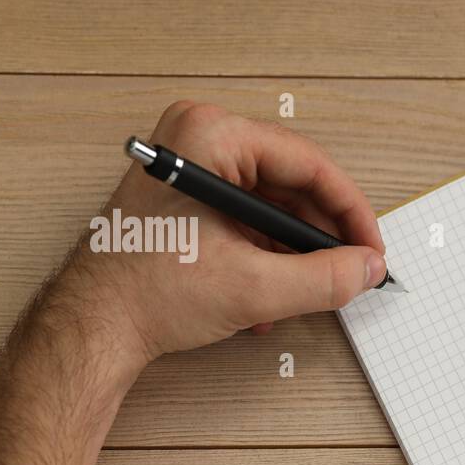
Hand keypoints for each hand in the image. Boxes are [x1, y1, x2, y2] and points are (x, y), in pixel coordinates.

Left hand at [59, 101, 386, 372]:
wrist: (93, 327)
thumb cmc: (145, 293)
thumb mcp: (254, 289)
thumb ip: (324, 278)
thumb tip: (367, 268)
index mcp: (211, 137)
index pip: (308, 164)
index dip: (350, 212)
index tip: (371, 247)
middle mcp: (199, 140)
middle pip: (292, 184)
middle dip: (322, 235)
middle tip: (352, 270)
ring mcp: (193, 169)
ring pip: (274, 206)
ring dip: (297, 252)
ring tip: (311, 290)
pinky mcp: (189, 198)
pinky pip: (250, 218)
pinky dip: (270, 256)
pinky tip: (274, 295)